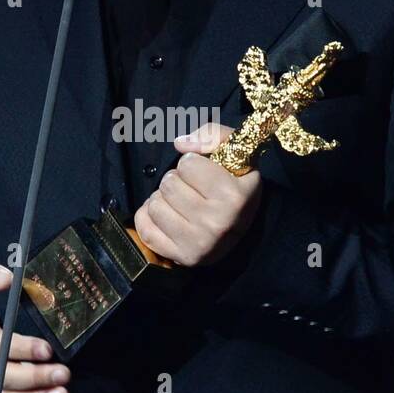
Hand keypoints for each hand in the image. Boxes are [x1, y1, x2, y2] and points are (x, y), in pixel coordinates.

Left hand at [133, 123, 262, 266]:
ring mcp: (198, 243)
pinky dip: (150, 218)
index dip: (193, 163)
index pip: (187, 164)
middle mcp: (217, 223)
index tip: (205, 173)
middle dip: (177, 181)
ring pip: (154, 204)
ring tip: (180, 203)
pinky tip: (167, 215)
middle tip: (191, 189)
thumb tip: (180, 144)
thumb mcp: (235, 153)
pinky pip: (145, 228)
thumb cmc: (236, 187)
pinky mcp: (181, 257)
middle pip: (168, 184)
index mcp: (234, 197)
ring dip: (164, 199)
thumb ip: (212, 135)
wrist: (247, 234)